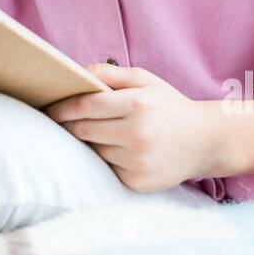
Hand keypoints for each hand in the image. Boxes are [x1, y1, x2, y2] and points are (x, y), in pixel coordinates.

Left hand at [42, 64, 220, 192]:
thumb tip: (77, 72)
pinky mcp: (138, 182)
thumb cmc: (169, 106)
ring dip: (88, 143)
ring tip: (92, 134)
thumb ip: (110, 73)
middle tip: (55, 122)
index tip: (47, 109)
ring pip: (94, 151)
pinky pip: (107, 169)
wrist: (206, 141)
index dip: (61, 108)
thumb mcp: (145, 80)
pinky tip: (115, 151)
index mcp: (137, 104)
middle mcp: (137, 134)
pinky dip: (106, 160)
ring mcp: (137, 161)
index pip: (85, 106)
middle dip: (66, 126)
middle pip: (83, 130)